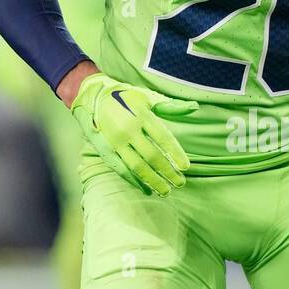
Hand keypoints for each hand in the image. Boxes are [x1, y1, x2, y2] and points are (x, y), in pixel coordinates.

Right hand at [71, 73, 196, 195]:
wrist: (93, 98)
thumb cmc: (126, 98)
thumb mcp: (148, 97)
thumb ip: (170, 107)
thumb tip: (195, 107)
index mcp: (141, 115)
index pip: (163, 138)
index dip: (176, 153)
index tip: (186, 167)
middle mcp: (129, 129)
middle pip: (152, 156)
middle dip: (168, 172)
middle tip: (180, 183)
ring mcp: (116, 141)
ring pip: (137, 166)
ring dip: (153, 181)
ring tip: (166, 191)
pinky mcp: (106, 150)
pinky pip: (121, 169)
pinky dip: (134, 181)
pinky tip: (146, 189)